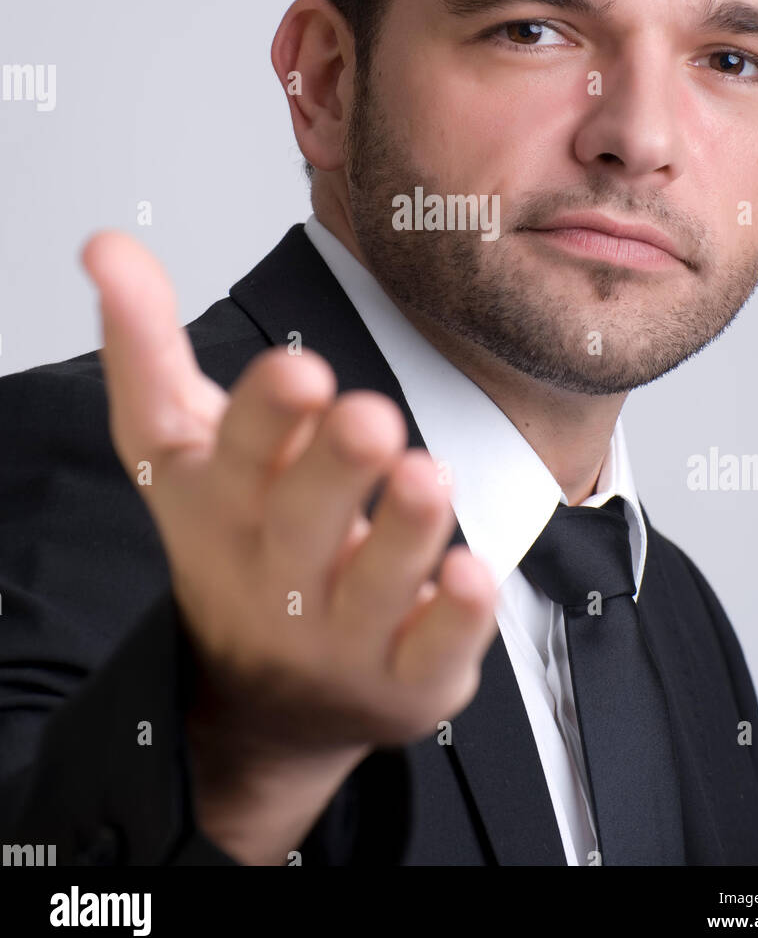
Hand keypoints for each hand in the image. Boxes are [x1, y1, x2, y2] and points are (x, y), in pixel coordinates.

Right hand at [81, 231, 497, 771]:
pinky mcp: (405, 676)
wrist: (263, 693)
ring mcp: (342, 633)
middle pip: (303, 521)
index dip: (265, 416)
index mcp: (224, 507)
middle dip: (334, 468)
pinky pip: (431, 653)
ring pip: (374, 584)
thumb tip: (106, 245)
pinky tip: (471, 574)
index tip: (299, 370)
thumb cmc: (237, 538)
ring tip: (426, 476)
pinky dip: (452, 620)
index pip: (235, 457)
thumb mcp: (179, 447)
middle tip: (369, 416)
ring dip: (403, 532)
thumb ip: (146, 345)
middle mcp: (279, 572)